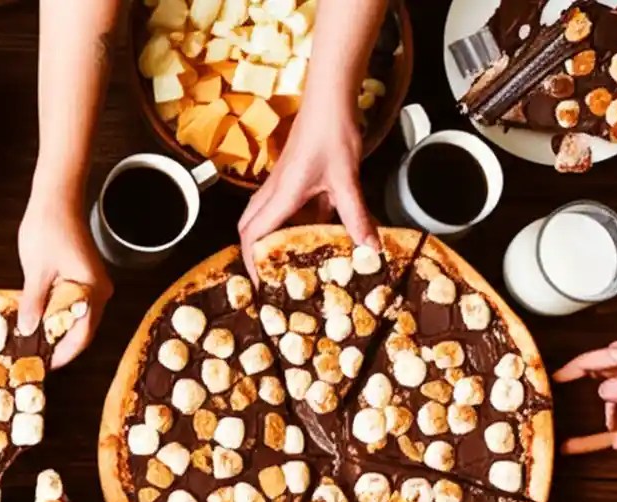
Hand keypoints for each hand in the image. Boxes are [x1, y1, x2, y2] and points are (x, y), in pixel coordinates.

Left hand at [17, 198, 112, 367]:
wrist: (58, 196)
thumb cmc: (48, 228)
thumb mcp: (36, 271)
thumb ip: (33, 303)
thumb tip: (26, 332)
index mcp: (92, 291)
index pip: (82, 335)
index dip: (63, 354)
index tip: (44, 366)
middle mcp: (100, 291)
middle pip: (82, 329)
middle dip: (59, 345)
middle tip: (35, 359)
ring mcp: (95, 283)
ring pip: (78, 317)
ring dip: (58, 331)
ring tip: (35, 343)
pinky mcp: (86, 276)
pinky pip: (75, 304)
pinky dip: (59, 315)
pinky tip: (40, 320)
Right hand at [237, 97, 377, 275]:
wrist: (329, 101)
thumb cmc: (333, 134)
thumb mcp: (346, 179)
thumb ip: (356, 216)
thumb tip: (370, 248)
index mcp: (282, 196)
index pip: (254, 236)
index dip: (252, 262)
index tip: (260, 284)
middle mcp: (273, 191)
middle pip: (246, 228)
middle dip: (251, 253)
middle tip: (267, 274)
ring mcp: (277, 183)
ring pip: (257, 217)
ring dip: (262, 238)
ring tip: (280, 260)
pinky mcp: (286, 177)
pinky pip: (274, 206)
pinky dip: (279, 224)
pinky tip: (302, 231)